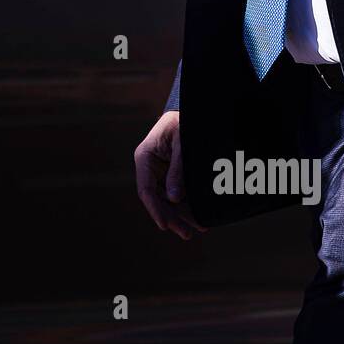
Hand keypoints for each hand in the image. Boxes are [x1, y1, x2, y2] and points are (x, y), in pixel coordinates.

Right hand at [134, 110, 207, 240]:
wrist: (191, 110)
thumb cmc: (184, 121)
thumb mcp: (182, 144)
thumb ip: (178, 170)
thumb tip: (174, 199)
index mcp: (144, 157)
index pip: (146, 189)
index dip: (155, 209)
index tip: (165, 225)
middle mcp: (149, 167)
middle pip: (157, 198)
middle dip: (172, 218)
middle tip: (186, 234)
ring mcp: (160, 171)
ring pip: (168, 200)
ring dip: (181, 215)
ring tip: (198, 229)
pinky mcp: (171, 173)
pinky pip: (176, 193)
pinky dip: (187, 205)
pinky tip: (199, 217)